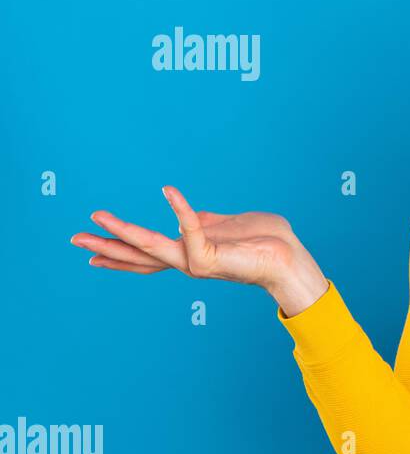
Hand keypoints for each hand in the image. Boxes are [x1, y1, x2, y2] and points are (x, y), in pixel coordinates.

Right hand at [70, 186, 328, 314]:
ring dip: (123, 231)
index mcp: (191, 253)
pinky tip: (168, 190)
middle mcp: (189, 262)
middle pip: (139, 256)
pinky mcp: (211, 259)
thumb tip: (188, 212)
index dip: (120, 251)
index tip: (92, 252)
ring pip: (151, 247)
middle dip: (107, 247)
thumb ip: (205, 220)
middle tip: (74, 239)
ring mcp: (198, 263)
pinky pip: (190, 228)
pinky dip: (180, 209)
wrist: (291, 258)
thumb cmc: (267, 241)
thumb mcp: (228, 225)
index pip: (147, 255)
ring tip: (98, 217)